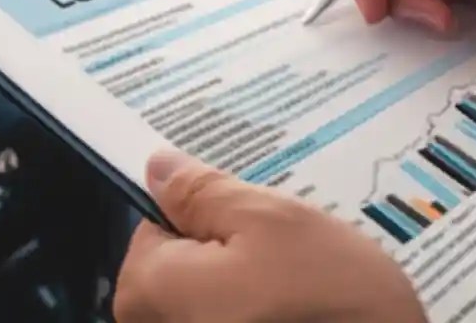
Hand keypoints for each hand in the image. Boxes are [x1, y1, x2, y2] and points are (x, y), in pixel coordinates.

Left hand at [114, 150, 426, 322]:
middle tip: (292, 258)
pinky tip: (310, 312)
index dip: (211, 216)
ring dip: (255, 291)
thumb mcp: (272, 222)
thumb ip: (205, 193)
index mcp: (147, 291)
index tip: (260, 223)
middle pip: (183, 271)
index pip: (159, 227)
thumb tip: (158, 168)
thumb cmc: (328, 300)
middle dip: (232, 256)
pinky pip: (240, 317)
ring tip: (308, 288)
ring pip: (217, 299)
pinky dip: (270, 312)